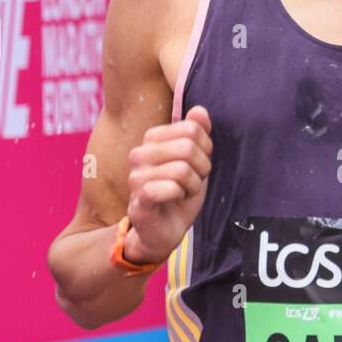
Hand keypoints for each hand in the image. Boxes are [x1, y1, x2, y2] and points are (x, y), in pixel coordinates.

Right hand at [124, 106, 212, 263]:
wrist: (163, 231)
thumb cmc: (178, 193)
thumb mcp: (195, 161)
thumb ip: (197, 134)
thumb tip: (200, 110)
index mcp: (152, 139)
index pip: (192, 128)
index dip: (205, 149)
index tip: (197, 166)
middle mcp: (139, 153)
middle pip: (188, 147)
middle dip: (201, 169)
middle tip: (192, 182)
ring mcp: (136, 176)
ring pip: (182, 169)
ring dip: (193, 186)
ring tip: (183, 193)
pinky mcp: (140, 199)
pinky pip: (170, 187)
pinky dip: (181, 195)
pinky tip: (174, 200)